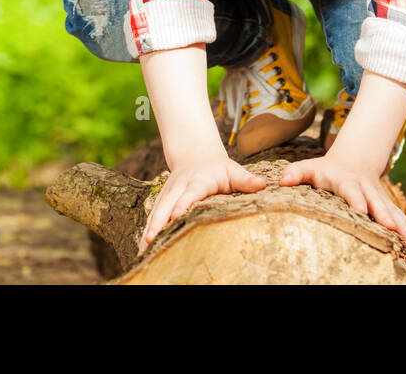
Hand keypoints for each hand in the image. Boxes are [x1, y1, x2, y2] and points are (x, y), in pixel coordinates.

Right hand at [139, 148, 265, 253]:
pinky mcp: (162, 201)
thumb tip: (262, 184)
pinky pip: (153, 217)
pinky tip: (142, 250)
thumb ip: (246, 180)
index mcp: (199, 180)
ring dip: (149, 230)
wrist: (195, 155)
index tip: (176, 214)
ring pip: (156, 212)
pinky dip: (147, 232)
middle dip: (158, 221)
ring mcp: (168, 194)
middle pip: (167, 204)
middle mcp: (180, 187)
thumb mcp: (233, 170)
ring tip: (143, 249)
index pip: (190, 192)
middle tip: (151, 239)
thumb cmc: (218, 168)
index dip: (183, 203)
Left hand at [279, 154, 405, 245]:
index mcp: (346, 181)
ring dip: (402, 225)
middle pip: (376, 202)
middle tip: (392, 228)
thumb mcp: (310, 168)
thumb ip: (296, 173)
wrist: (353, 161)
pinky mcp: (386, 205)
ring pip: (392, 211)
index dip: (356, 199)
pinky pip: (399, 217)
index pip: (351, 190)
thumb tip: (282, 182)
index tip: (361, 209)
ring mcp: (378, 197)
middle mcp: (365, 188)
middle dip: (384, 215)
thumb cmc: (325, 170)